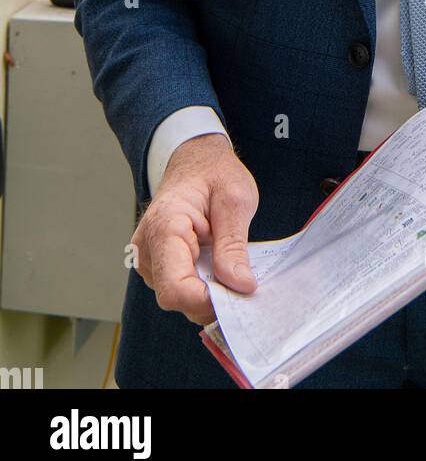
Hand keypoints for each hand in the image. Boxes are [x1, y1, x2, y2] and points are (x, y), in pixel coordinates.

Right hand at [130, 133, 259, 325]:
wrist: (194, 160)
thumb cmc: (214, 174)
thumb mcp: (235, 200)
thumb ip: (234, 245)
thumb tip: (240, 286)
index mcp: (164, 227)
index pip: (176, 287)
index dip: (207, 300)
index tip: (239, 292)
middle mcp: (147, 248)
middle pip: (176, 298)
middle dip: (212, 299)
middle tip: (244, 283)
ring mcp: (148, 259)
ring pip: (178, 298)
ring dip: (209, 294)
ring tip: (232, 269)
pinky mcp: (156, 266)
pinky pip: (179, 289)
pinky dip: (203, 288)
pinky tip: (220, 271)